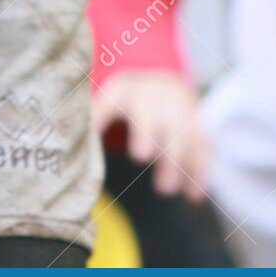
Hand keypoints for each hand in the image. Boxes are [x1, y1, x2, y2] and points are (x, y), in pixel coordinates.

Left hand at [94, 70, 209, 201]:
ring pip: (190, 138)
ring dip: (186, 167)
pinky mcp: (199, 126)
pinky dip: (202, 171)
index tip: (141, 156)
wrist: (160, 79)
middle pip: (171, 126)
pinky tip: (194, 196)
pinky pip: (204, 148)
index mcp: (133, 90)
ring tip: (173, 193)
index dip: (144, 132)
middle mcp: (162, 98)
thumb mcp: (107, 99)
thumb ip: (95, 117)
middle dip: (169, 156)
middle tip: (162, 188)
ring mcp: (184, 110)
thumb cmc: (124, 98)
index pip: (141, 109)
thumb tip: (71, 141)